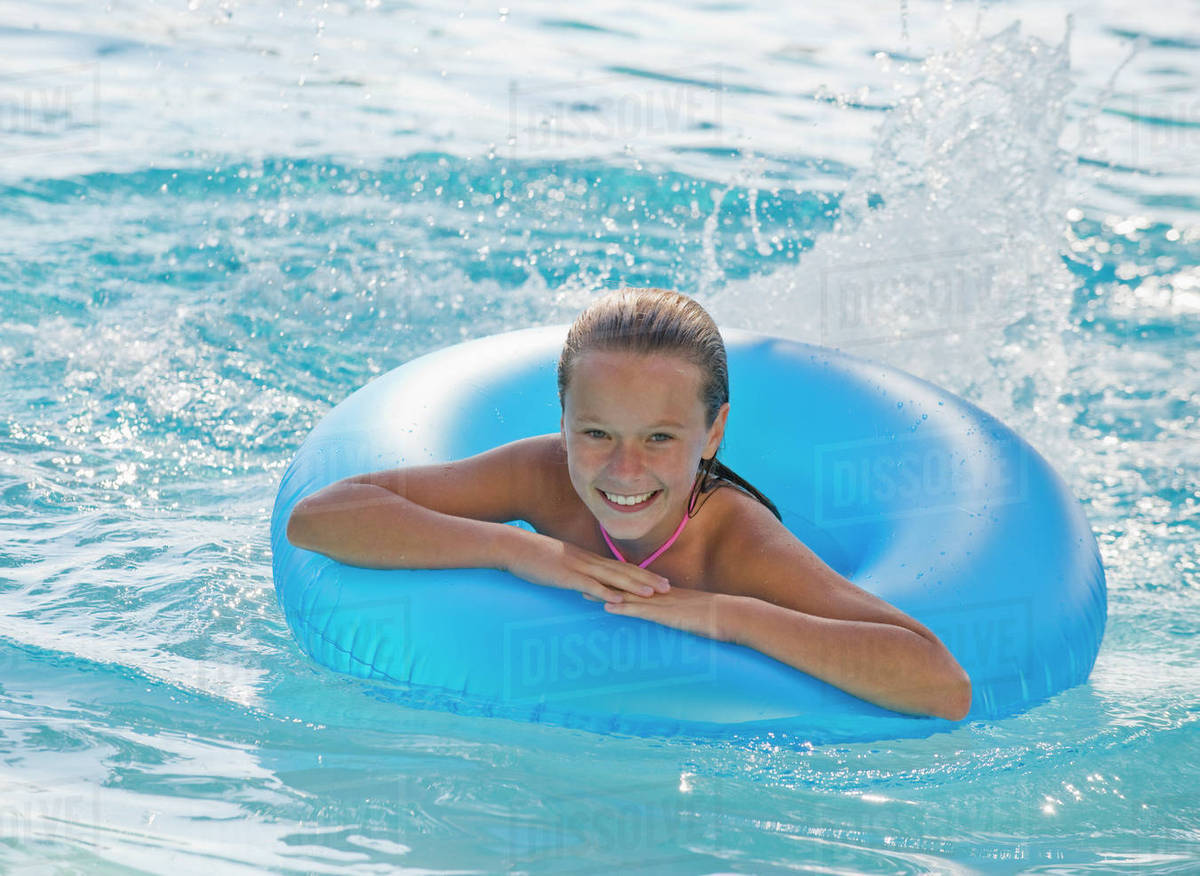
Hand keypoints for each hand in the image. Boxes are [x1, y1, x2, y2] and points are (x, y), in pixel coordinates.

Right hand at [505, 531, 670, 602]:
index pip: (621, 567)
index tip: (659, 581)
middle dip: (647, 579)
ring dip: (634, 586)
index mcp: (589, 559)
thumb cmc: (535, 557)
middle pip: (624, 571)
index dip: (642, 574)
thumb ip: (576, 574)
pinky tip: (618, 600)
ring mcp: (578, 568)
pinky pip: (588, 585)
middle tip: (668, 588)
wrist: (514, 547)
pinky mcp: (566, 576)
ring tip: (653, 594)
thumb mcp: (561, 565)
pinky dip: (605, 592)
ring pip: (612, 577)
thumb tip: (588, 587)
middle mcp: (589, 561)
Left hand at [595, 585, 729, 641]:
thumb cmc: (719, 618)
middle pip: (627, 587)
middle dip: (604, 585)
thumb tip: (676, 619)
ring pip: (629, 596)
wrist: (733, 615)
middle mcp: (661, 594)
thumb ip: (683, 614)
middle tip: (580, 582)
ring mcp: (664, 603)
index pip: (637, 586)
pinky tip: (608, 607)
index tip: (599, 581)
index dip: (616, 583)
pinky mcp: (668, 614)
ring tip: (583, 593)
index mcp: (667, 594)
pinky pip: (642, 610)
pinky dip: (623, 607)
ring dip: (606, 595)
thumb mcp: (695, 614)